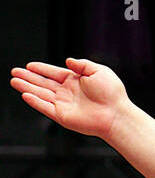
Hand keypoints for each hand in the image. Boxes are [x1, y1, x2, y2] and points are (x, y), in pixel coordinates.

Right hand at [9, 58, 128, 139]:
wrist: (117, 113)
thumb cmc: (112, 93)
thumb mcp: (98, 70)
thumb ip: (82, 64)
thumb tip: (68, 60)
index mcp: (75, 81)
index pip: (53, 73)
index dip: (41, 69)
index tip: (29, 65)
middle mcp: (68, 93)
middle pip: (43, 84)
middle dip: (28, 78)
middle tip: (14, 72)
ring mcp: (65, 105)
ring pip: (41, 95)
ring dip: (27, 88)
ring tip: (14, 81)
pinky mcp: (63, 117)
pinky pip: (46, 108)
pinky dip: (35, 102)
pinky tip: (25, 95)